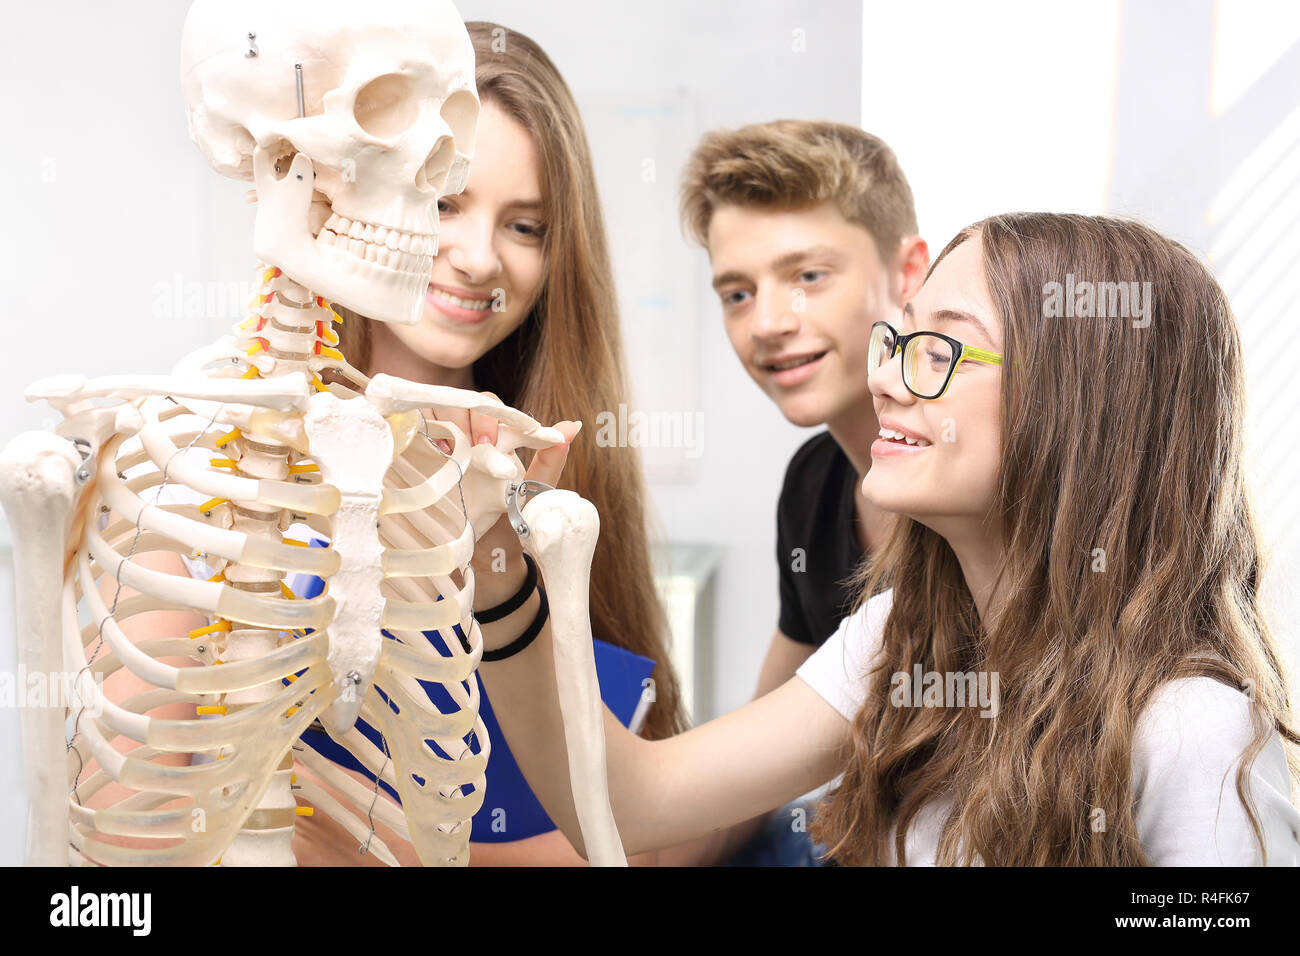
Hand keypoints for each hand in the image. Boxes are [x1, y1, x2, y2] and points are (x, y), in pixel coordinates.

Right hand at [424, 393, 581, 608]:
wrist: (486, 557)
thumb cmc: (510, 518)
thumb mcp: (534, 491)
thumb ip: (551, 459)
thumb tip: (573, 426)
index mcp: (494, 438)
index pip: (491, 407)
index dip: (498, 413)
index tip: (508, 434)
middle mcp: (466, 436)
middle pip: (464, 402)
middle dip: (477, 417)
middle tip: (486, 444)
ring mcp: (440, 446)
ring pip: (438, 408)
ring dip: (451, 420)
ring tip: (460, 448)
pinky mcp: (418, 459)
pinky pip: (413, 430)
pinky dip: (423, 430)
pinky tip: (437, 450)